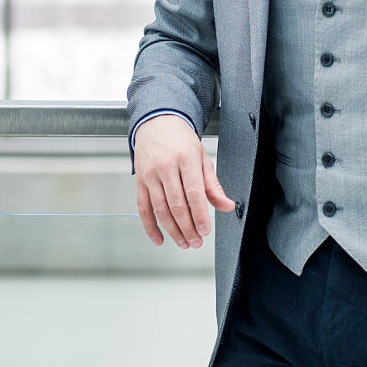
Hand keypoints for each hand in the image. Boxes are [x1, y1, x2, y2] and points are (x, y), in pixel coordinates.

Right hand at [134, 114, 234, 248]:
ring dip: (172, 230)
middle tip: (196, 242)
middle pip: (177, 205)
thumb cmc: (181, 141)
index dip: (200, 215)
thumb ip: (213, 185)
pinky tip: (159, 239)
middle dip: (187, 228)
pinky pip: (143, 208)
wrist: (157, 123)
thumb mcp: (202, 158)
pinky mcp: (140, 181)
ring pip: (160, 209)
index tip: (205, 230)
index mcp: (186, 158)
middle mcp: (166, 166)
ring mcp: (150, 174)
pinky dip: (150, 226)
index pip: (194, 193)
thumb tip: (227, 206)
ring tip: (184, 243)